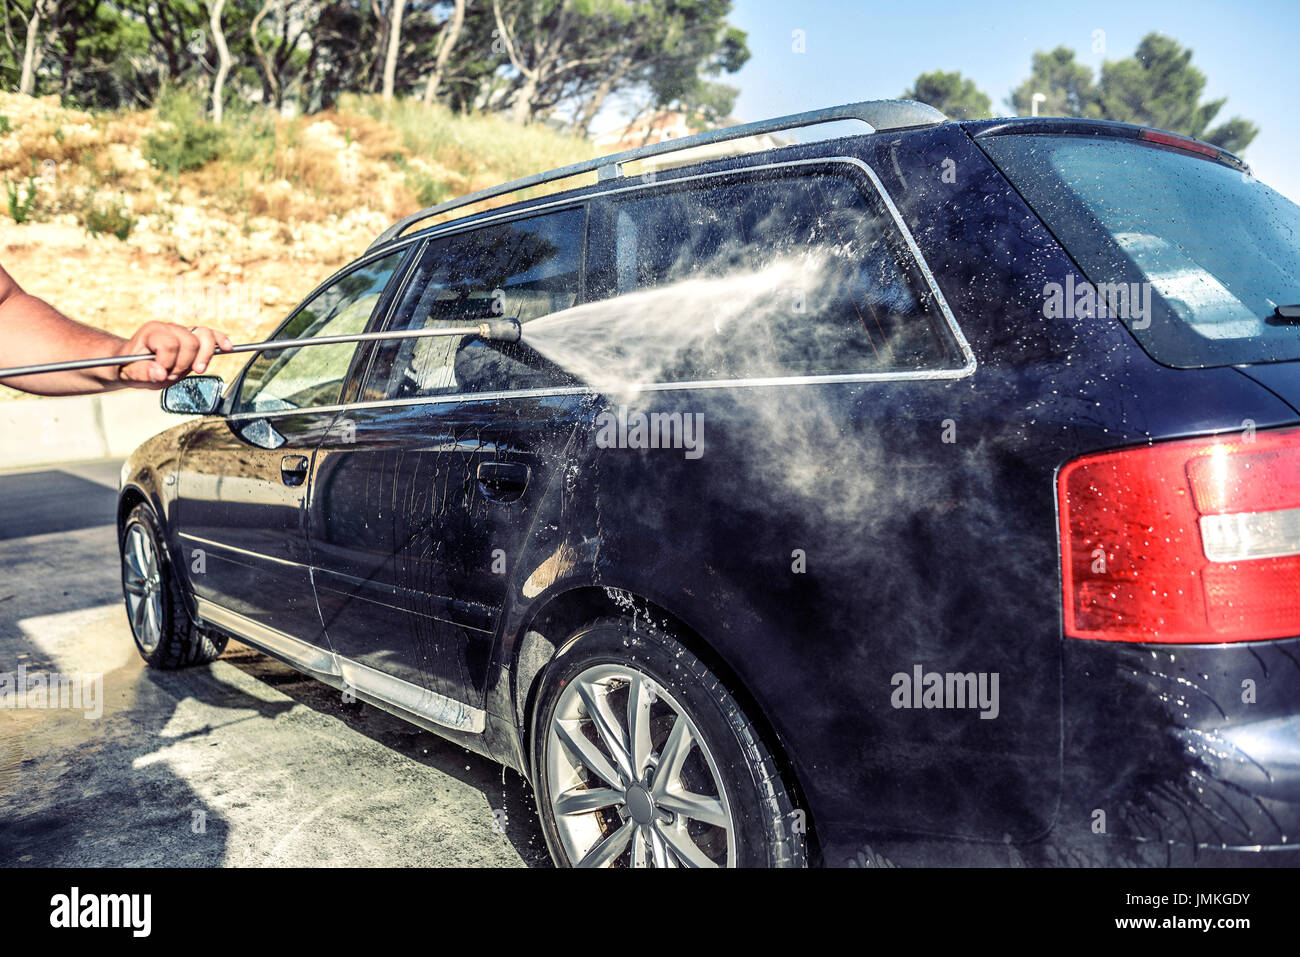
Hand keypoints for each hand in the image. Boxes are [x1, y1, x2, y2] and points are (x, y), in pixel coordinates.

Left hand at [116, 322, 232, 387]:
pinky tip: (227, 347)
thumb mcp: (130, 372)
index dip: (167, 363)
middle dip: (184, 363)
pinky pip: (211, 335)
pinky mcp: (194, 339)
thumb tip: (160, 372)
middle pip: (190, 341)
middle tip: (172, 374)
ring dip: (204, 356)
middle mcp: (169, 328)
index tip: (159, 373)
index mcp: (152, 331)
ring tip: (197, 369)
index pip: (170, 345)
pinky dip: (220, 341)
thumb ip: (143, 372)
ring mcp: (184, 332)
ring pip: (205, 336)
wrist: (134, 363)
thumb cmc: (131, 366)